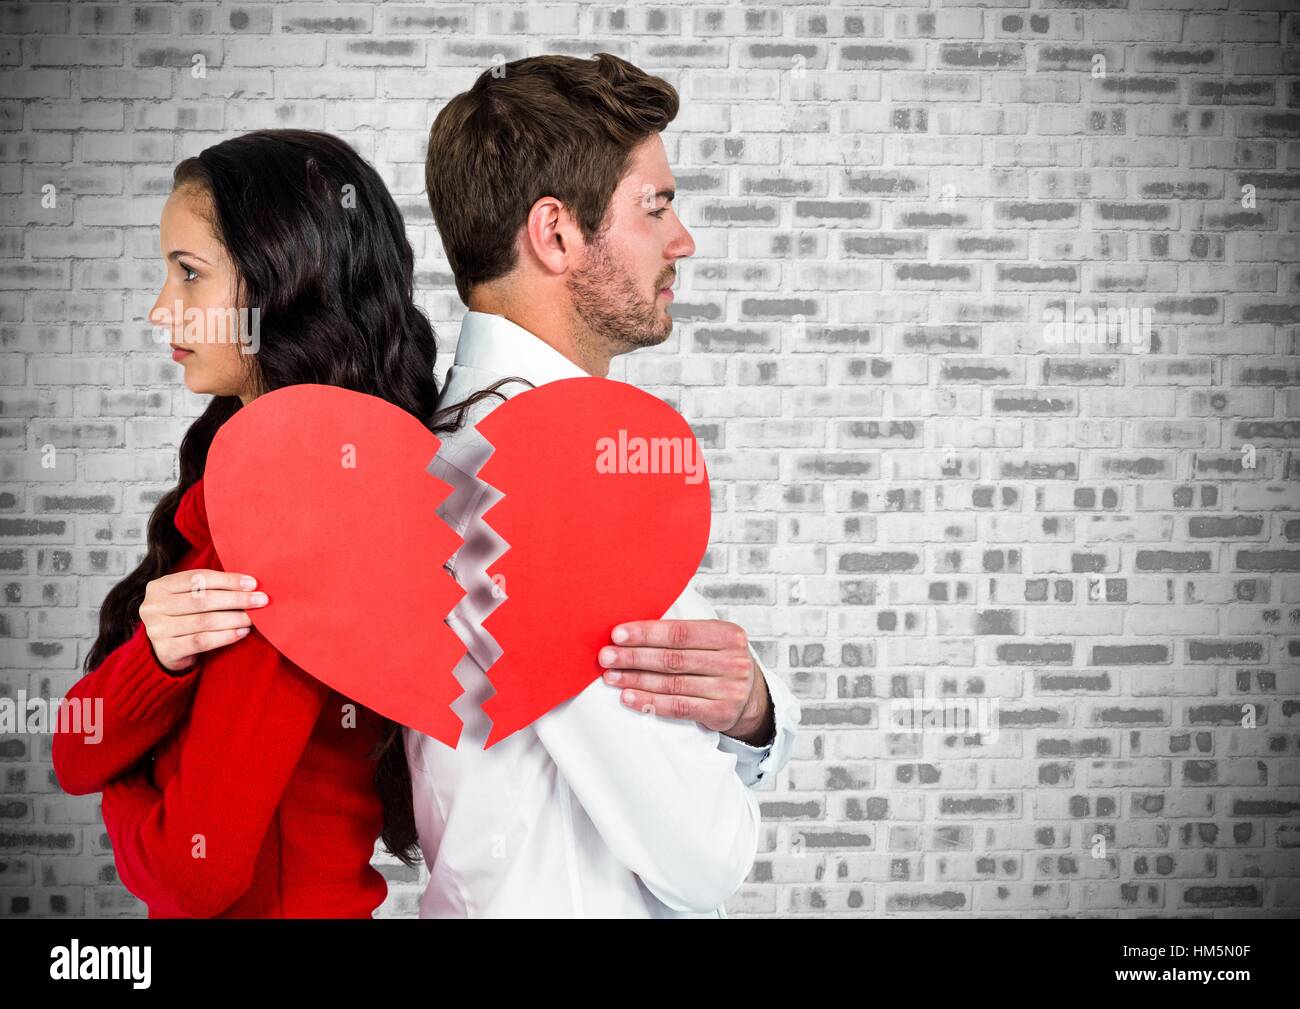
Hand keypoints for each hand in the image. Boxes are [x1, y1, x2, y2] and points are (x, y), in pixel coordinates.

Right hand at [138, 569, 266, 672]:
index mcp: (160, 586)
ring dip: (234, 618)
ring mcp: (157, 629)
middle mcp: (153, 606)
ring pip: (204, 621)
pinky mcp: (166, 650)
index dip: (227, 580)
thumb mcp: (188, 596)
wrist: (166, 649)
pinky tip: (242, 632)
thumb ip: (210, 588)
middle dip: (236, 599)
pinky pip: (202, 641)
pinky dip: (226, 636)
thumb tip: (250, 584)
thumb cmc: (184, 616)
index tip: (253, 583)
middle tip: (261, 600)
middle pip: (202, 600)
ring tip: (253, 617)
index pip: (198, 578)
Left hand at [598, 619, 773, 743]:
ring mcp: (730, 689)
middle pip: (673, 658)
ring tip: (611, 676)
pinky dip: (650, 702)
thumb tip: (630, 629)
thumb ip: (681, 632)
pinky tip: (628, 697)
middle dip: (634, 657)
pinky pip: (678, 707)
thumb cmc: (717, 660)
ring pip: (672, 684)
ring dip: (636, 680)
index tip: (617, 635)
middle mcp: (733, 660)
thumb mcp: (711, 639)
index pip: (680, 632)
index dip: (646, 633)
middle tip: (606, 657)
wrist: (749, 695)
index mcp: (728, 634)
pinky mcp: (722, 713)